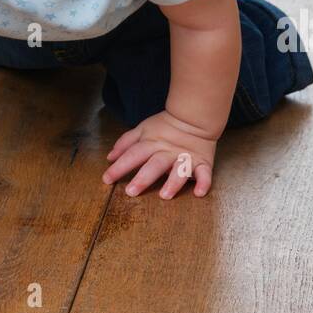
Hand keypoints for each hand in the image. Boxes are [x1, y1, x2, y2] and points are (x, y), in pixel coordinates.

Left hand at [103, 110, 217, 198]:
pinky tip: (199, 193)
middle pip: (154, 164)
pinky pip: (205, 173)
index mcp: (152, 143)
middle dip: (143, 178)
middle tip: (131, 192)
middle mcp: (168, 151)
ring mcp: (185, 157)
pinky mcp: (202, 162)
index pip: (133, 155)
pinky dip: (204, 182)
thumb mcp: (143, 129)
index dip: (119, 167)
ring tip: (165, 195)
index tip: (106, 179)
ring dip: (173, 182)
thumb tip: (110, 158)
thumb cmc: (165, 126)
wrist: (194, 117)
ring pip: (180, 170)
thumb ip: (126, 143)